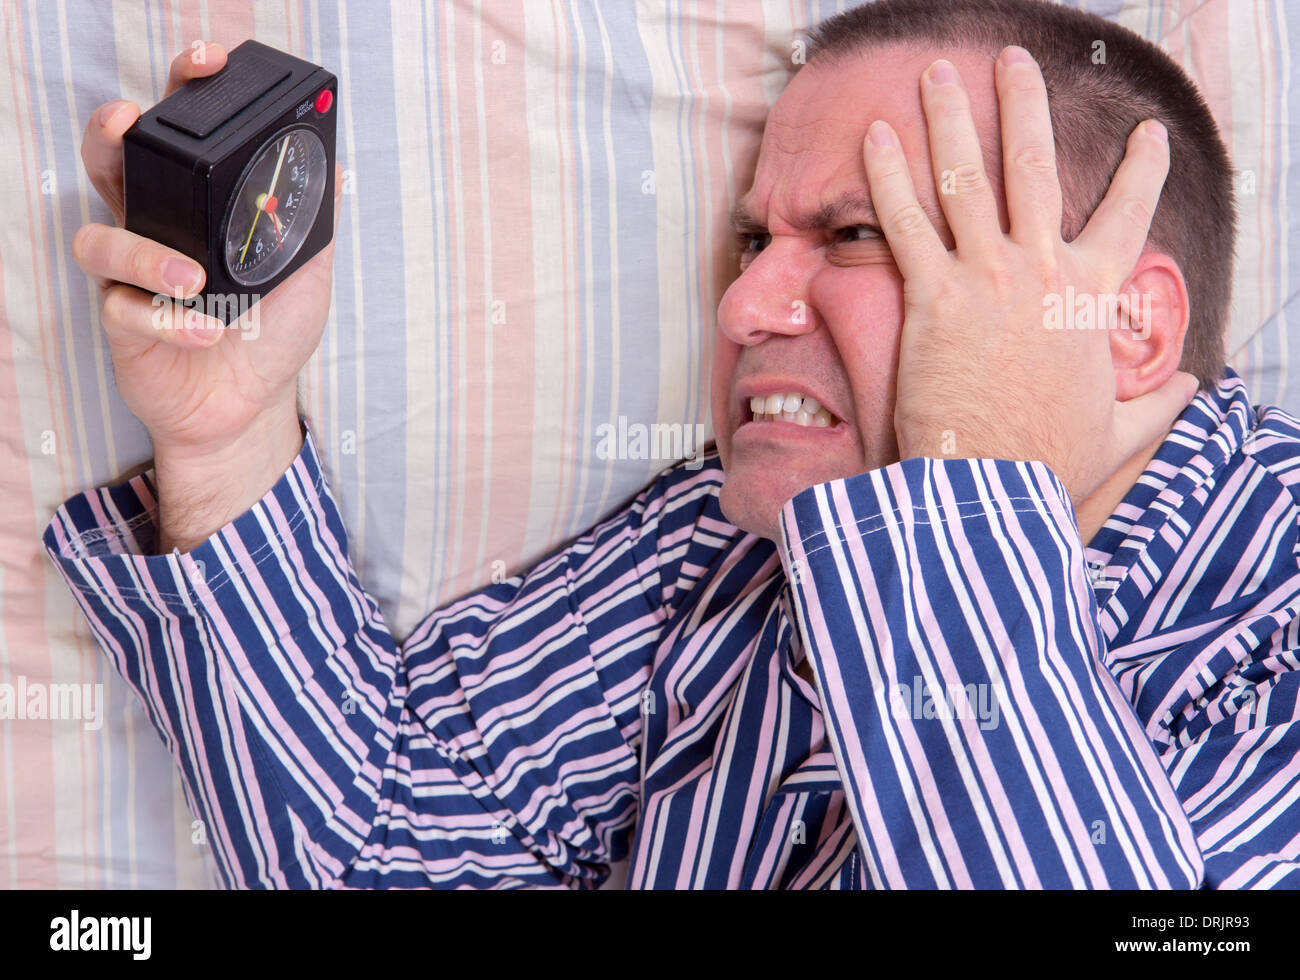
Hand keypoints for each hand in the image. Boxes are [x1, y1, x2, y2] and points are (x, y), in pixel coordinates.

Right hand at [70, 40, 341, 464]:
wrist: (253, 406)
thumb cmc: (274, 331)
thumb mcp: (309, 271)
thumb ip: (316, 220)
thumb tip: (337, 162)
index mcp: (197, 205)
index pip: (178, 134)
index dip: (182, 90)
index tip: (205, 63)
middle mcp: (156, 227)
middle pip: (109, 158)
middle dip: (114, 131)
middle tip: (133, 122)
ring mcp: (133, 274)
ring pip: (99, 236)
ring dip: (146, 253)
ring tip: (195, 279)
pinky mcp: (121, 322)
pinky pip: (124, 307)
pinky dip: (168, 321)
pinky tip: (205, 330)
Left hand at [863, 46, 1197, 504]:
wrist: (994, 484)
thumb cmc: (1050, 461)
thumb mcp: (1119, 433)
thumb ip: (1156, 405)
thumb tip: (1191, 390)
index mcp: (1091, 296)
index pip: (1129, 215)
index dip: (1143, 170)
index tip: (1150, 134)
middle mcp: (1041, 270)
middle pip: (1036, 167)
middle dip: (1024, 105)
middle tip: (1013, 60)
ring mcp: (986, 277)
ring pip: (968, 178)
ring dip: (951, 118)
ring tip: (937, 71)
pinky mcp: (932, 296)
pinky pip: (905, 223)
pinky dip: (888, 176)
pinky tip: (875, 135)